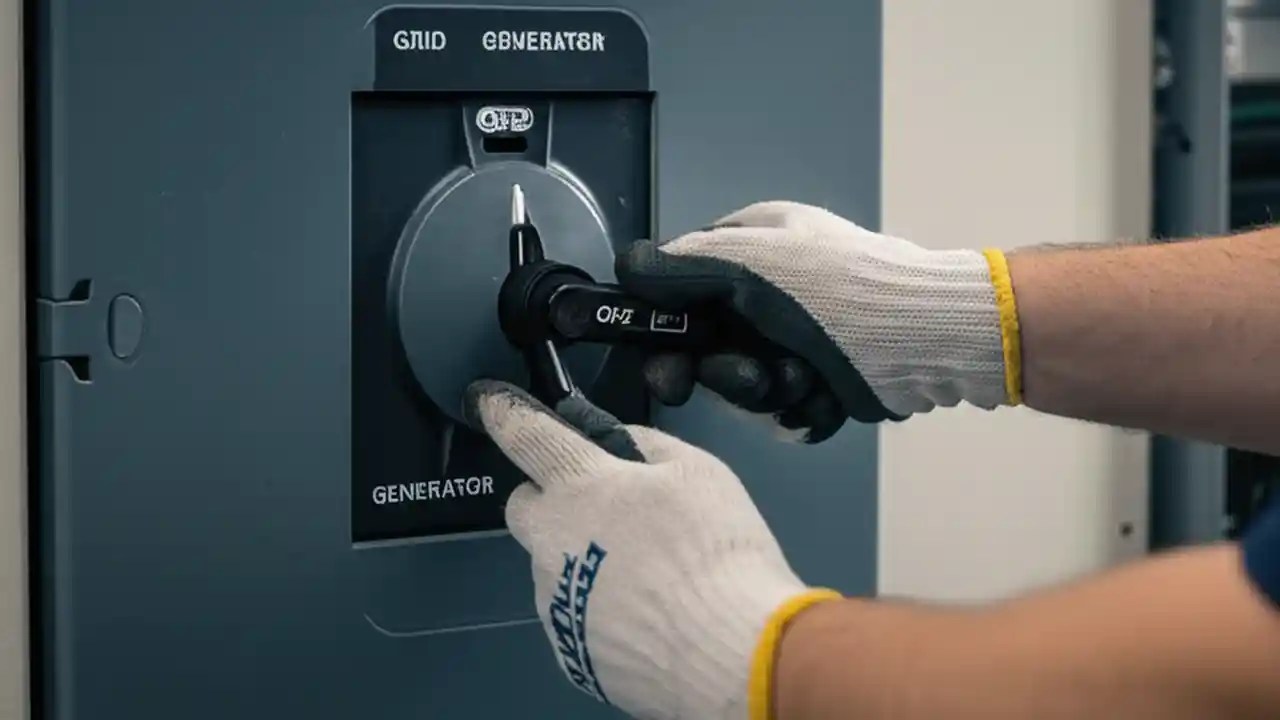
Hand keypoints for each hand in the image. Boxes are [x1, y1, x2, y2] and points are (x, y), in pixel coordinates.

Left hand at [464, 380, 839, 719]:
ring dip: (582, 563)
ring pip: (553, 567)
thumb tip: (621, 444)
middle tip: (605, 512)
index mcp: (581, 487)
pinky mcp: (569, 652)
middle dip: (551, 501)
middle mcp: (552, 542)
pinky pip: (573, 619)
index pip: (527, 437)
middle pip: (523, 507)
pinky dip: (599, 613)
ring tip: (649, 581)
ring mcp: (555, 603)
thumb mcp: (699, 471)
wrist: (729, 654)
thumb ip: (647, 447)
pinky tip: (646, 618)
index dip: (503, 413)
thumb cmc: (718, 554)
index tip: (487, 402)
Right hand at [617, 201, 1014, 441]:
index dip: (667, 334)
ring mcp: (797, 336)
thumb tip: (626, 265)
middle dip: (731, 373)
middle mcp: (769, 290)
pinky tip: (830, 396)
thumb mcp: (757, 266)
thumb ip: (684, 269)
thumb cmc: (847, 294)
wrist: (936, 341)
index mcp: (750, 247)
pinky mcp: (823, 379)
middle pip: (710, 349)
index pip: (680, 292)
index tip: (668, 370)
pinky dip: (806, 409)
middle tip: (755, 380)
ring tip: (809, 379)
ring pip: (746, 386)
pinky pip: (785, 408)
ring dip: (774, 392)